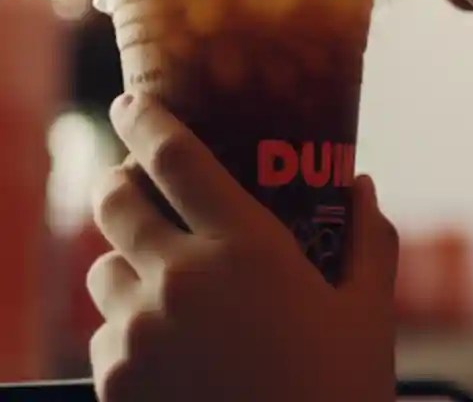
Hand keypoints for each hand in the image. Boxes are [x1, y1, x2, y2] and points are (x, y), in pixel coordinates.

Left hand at [88, 94, 398, 401]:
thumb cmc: (341, 389)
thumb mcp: (369, 312)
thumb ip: (370, 239)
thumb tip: (363, 187)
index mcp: (248, 248)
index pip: (177, 158)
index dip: (147, 118)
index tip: (134, 100)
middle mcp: (182, 278)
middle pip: (115, 202)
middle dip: (119, 182)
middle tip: (136, 184)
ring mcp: (140, 331)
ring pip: (102, 271)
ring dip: (124, 265)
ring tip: (164, 285)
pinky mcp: (114, 381)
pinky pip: (104, 334)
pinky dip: (127, 330)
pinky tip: (170, 350)